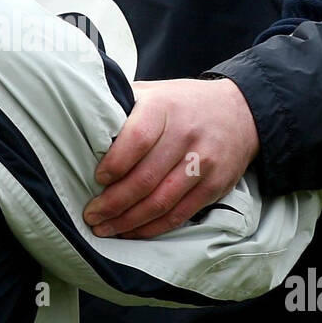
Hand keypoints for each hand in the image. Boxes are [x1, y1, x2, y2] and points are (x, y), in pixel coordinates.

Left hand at [83, 77, 259, 238]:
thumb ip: (123, 105)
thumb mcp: (155, 92)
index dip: (115, 163)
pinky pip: (180, 214)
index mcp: (165, 107)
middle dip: (113, 202)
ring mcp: (204, 162)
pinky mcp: (216, 186)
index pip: (138, 138)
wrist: (240, 112)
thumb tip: (80, 121)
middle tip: (91, 215)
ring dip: (128, 221)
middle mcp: (186, 134)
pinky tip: (133, 231)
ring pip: (161, 202)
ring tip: (105, 227)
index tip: (96, 178)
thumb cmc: (184, 104)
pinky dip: (153, 227)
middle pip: (146, 178)